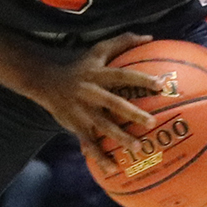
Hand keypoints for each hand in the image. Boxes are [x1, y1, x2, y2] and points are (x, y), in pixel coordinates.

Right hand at [29, 32, 160, 173]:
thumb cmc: (80, 67)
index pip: (123, 76)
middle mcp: (91, 93)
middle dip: (132, 113)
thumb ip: (122, 42)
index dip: (141, 79)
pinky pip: (89, 144)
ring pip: (103, 126)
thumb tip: (149, 36)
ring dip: (120, 138)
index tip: (161, 85)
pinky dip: (100, 157)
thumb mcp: (97, 51)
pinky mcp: (76, 126)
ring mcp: (83, 111)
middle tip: (152, 122)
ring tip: (138, 148)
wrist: (45, 82)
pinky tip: (113, 169)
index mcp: (98, 75)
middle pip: (113, 103)